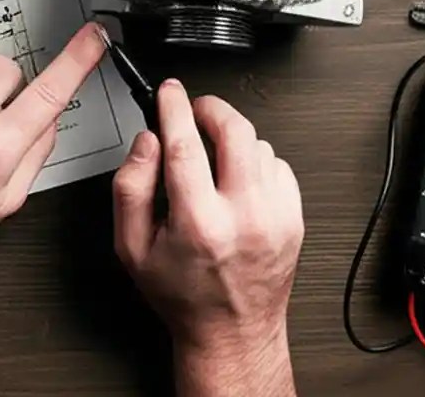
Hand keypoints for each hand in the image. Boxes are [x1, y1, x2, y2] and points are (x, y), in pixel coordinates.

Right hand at [112, 80, 302, 393]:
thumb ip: (130, 188)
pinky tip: (238, 179)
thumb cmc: (182, 295)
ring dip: (232, 139)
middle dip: (210, 108)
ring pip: (258, 144)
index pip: (185, 145)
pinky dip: (256, 161)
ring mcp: (276, 217)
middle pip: (235, 131)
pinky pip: (278, 165)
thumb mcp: (131, 248)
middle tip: (194, 109)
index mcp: (199, 224)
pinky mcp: (294, 219)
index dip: (174, 108)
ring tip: (212, 157)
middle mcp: (243, 217)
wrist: (231, 332)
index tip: (168, 92)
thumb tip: (146, 143)